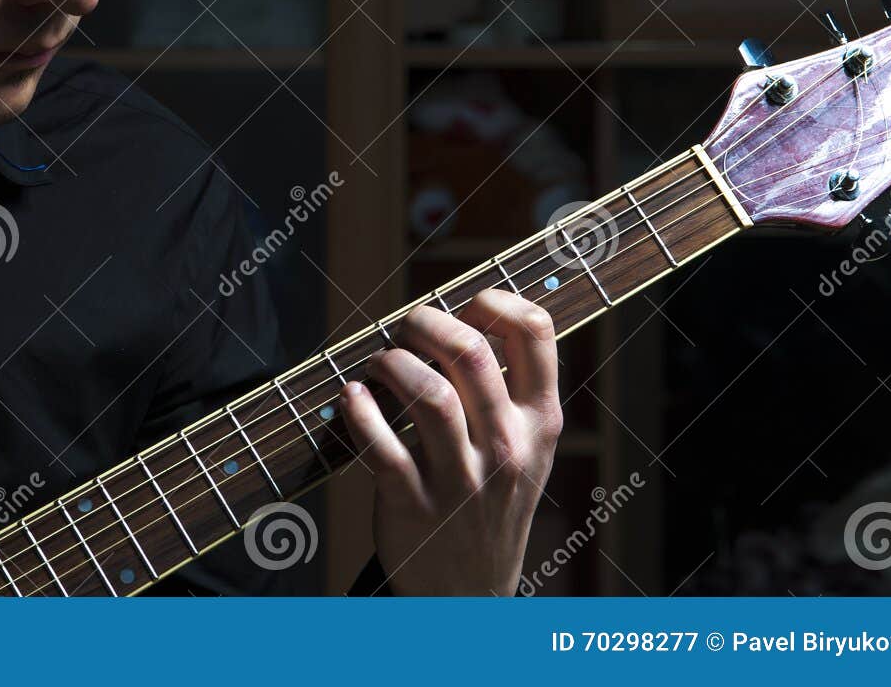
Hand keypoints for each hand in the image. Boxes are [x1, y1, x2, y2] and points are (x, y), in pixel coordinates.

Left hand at [340, 288, 561, 594]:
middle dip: (423, 323)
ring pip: (426, 393)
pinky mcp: (413, 503)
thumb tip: (462, 311)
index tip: (464, 304)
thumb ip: (507, 387)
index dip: (494, 299)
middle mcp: (507, 446)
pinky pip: (381, 445)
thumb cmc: (490, 498)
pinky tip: (351, 398)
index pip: (535, 332)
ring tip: (377, 367)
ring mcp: (462, 479)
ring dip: (389, 364)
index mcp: (539, 421)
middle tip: (403, 333)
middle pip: (468, 351)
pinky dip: (357, 411)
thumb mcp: (525, 447)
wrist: (469, 591)